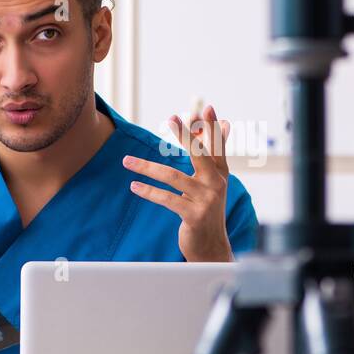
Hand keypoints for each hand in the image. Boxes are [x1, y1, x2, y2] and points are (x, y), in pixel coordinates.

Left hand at [124, 103, 233, 262]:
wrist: (210, 246)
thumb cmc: (207, 209)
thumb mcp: (213, 181)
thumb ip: (215, 154)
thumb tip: (226, 124)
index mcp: (221, 172)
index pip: (216, 145)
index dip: (212, 127)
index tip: (205, 108)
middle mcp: (216, 183)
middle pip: (200, 154)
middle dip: (185, 135)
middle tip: (173, 118)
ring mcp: (206, 199)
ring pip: (173, 177)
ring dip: (147, 168)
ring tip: (127, 161)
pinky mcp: (193, 214)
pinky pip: (166, 198)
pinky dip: (148, 191)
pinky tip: (134, 185)